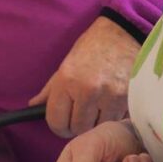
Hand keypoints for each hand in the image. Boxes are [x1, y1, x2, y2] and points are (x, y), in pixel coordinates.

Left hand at [29, 16, 139, 137]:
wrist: (124, 33)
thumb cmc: (92, 47)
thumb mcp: (67, 63)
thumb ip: (51, 89)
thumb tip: (34, 105)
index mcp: (67, 80)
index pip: (56, 120)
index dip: (58, 126)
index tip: (63, 124)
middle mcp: (87, 90)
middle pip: (78, 128)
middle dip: (78, 125)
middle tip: (81, 116)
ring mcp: (109, 96)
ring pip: (98, 127)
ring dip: (97, 122)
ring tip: (99, 107)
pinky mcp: (128, 99)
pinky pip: (116, 120)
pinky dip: (113, 116)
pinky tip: (112, 103)